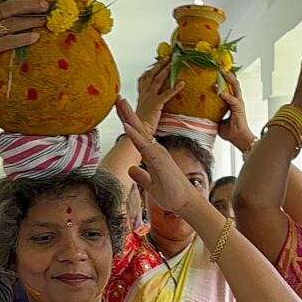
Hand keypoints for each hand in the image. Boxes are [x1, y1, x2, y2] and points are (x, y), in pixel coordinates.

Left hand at [117, 98, 204, 218]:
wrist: (184, 203)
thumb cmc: (171, 194)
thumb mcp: (150, 185)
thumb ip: (140, 176)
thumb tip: (130, 168)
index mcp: (152, 155)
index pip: (137, 136)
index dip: (128, 123)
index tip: (119, 110)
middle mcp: (155, 151)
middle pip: (139, 129)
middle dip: (128, 113)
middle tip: (117, 98)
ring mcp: (158, 154)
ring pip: (141, 133)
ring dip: (130, 118)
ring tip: (121, 103)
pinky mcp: (160, 161)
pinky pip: (145, 146)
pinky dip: (135, 135)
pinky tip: (127, 126)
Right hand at [135, 61, 180, 133]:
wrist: (137, 133)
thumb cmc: (140, 126)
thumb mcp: (141, 112)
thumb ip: (144, 104)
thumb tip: (144, 102)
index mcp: (141, 96)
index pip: (144, 78)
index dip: (151, 69)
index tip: (156, 63)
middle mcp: (145, 94)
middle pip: (152, 74)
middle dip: (160, 64)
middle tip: (168, 56)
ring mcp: (150, 98)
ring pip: (158, 79)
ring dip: (166, 69)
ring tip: (173, 62)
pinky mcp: (156, 104)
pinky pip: (167, 94)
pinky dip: (175, 87)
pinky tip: (182, 83)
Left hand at [217, 72, 254, 154]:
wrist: (239, 139)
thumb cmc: (231, 132)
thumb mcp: (218, 121)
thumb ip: (213, 114)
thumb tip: (202, 112)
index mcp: (233, 102)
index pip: (228, 87)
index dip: (223, 79)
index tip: (215, 72)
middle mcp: (237, 100)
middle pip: (233, 83)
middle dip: (226, 74)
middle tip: (218, 66)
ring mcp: (239, 103)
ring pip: (234, 86)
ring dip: (228, 78)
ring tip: (221, 71)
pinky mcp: (239, 108)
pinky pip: (231, 99)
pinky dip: (225, 94)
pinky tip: (218, 91)